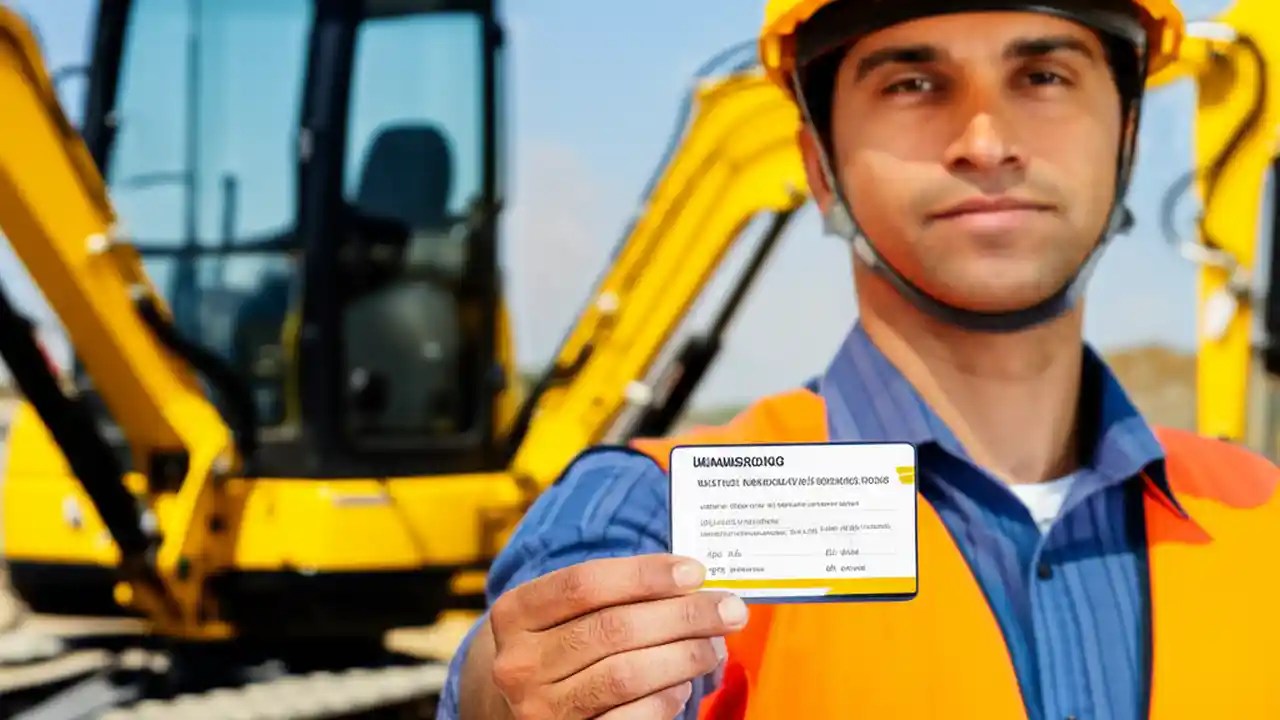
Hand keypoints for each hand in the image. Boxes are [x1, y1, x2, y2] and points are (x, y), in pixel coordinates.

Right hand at [487, 553, 747, 718]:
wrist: (521, 710)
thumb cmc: (561, 649)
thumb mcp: (565, 614)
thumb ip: (615, 596)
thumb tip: (693, 584)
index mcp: (514, 614)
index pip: (584, 583)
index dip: (645, 574)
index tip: (695, 571)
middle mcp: (519, 663)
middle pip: (612, 628)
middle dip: (682, 616)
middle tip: (729, 609)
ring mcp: (540, 709)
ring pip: (624, 675)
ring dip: (683, 656)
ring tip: (714, 645)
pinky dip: (664, 700)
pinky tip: (684, 684)